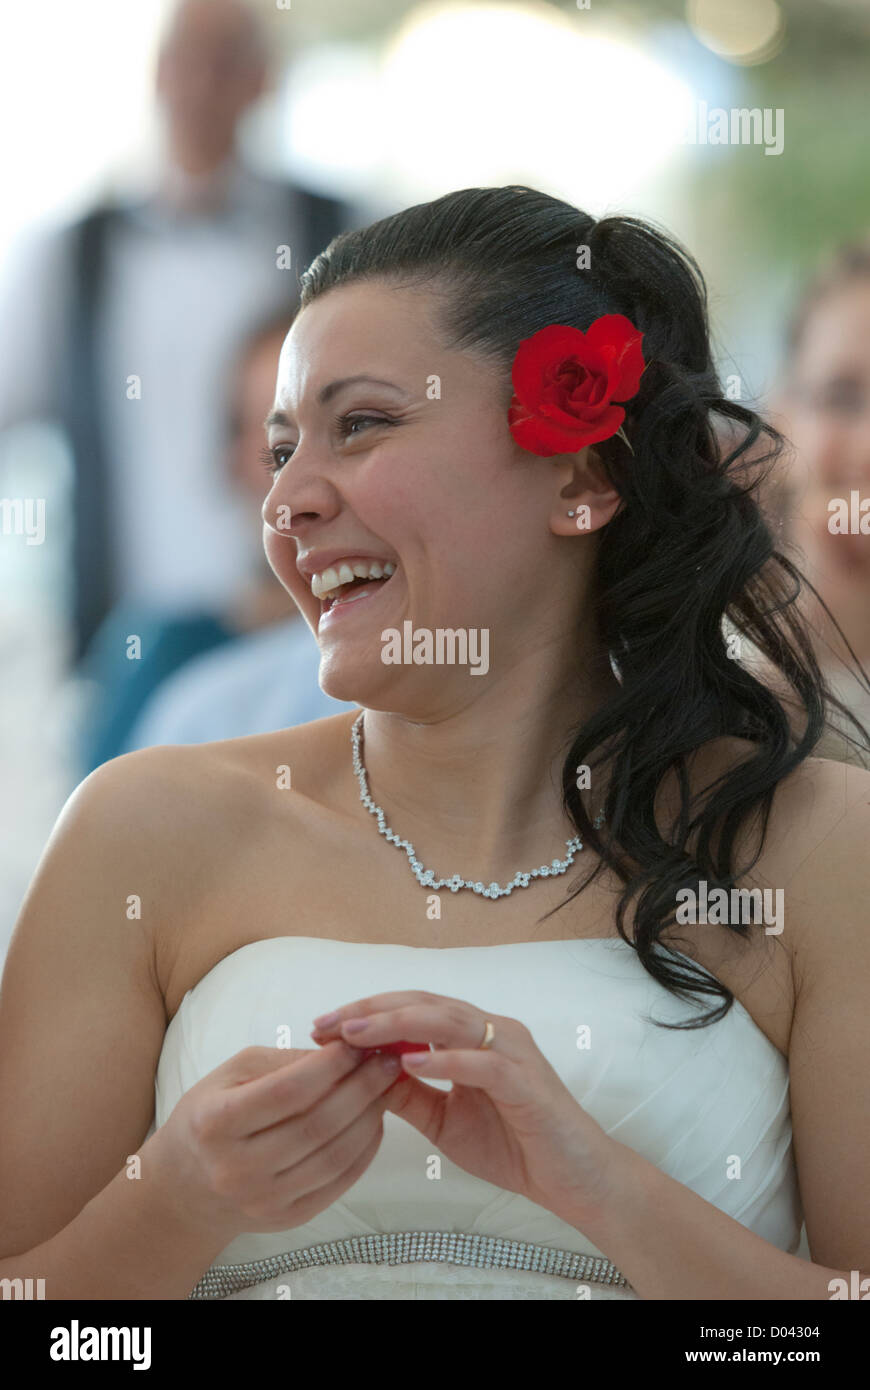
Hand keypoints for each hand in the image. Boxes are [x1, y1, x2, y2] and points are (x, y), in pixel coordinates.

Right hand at [150, 1042, 401, 1241]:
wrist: (187, 1187)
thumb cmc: (211, 1115)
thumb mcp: (232, 1073)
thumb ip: (284, 1061)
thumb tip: (342, 1052)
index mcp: (217, 1123)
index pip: (287, 1091)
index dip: (330, 1066)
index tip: (358, 1044)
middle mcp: (237, 1169)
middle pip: (317, 1125)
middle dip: (362, 1088)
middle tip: (387, 1062)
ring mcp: (264, 1200)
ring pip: (335, 1156)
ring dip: (370, 1117)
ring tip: (385, 1088)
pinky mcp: (287, 1219)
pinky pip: (339, 1182)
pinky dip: (365, 1149)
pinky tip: (373, 1121)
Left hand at [310, 991, 616, 1223]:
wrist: (574, 1180)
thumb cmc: (514, 1145)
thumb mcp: (444, 1121)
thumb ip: (409, 1095)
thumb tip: (361, 1075)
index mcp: (472, 1036)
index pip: (412, 1008)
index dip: (366, 1013)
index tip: (320, 1029)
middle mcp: (492, 1031)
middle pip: (423, 1003)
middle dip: (370, 1011)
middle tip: (325, 1025)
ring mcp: (512, 1051)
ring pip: (448, 1021)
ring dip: (397, 1025)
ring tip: (355, 1035)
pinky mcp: (527, 1082)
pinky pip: (482, 1062)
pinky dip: (445, 1060)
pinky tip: (409, 1064)